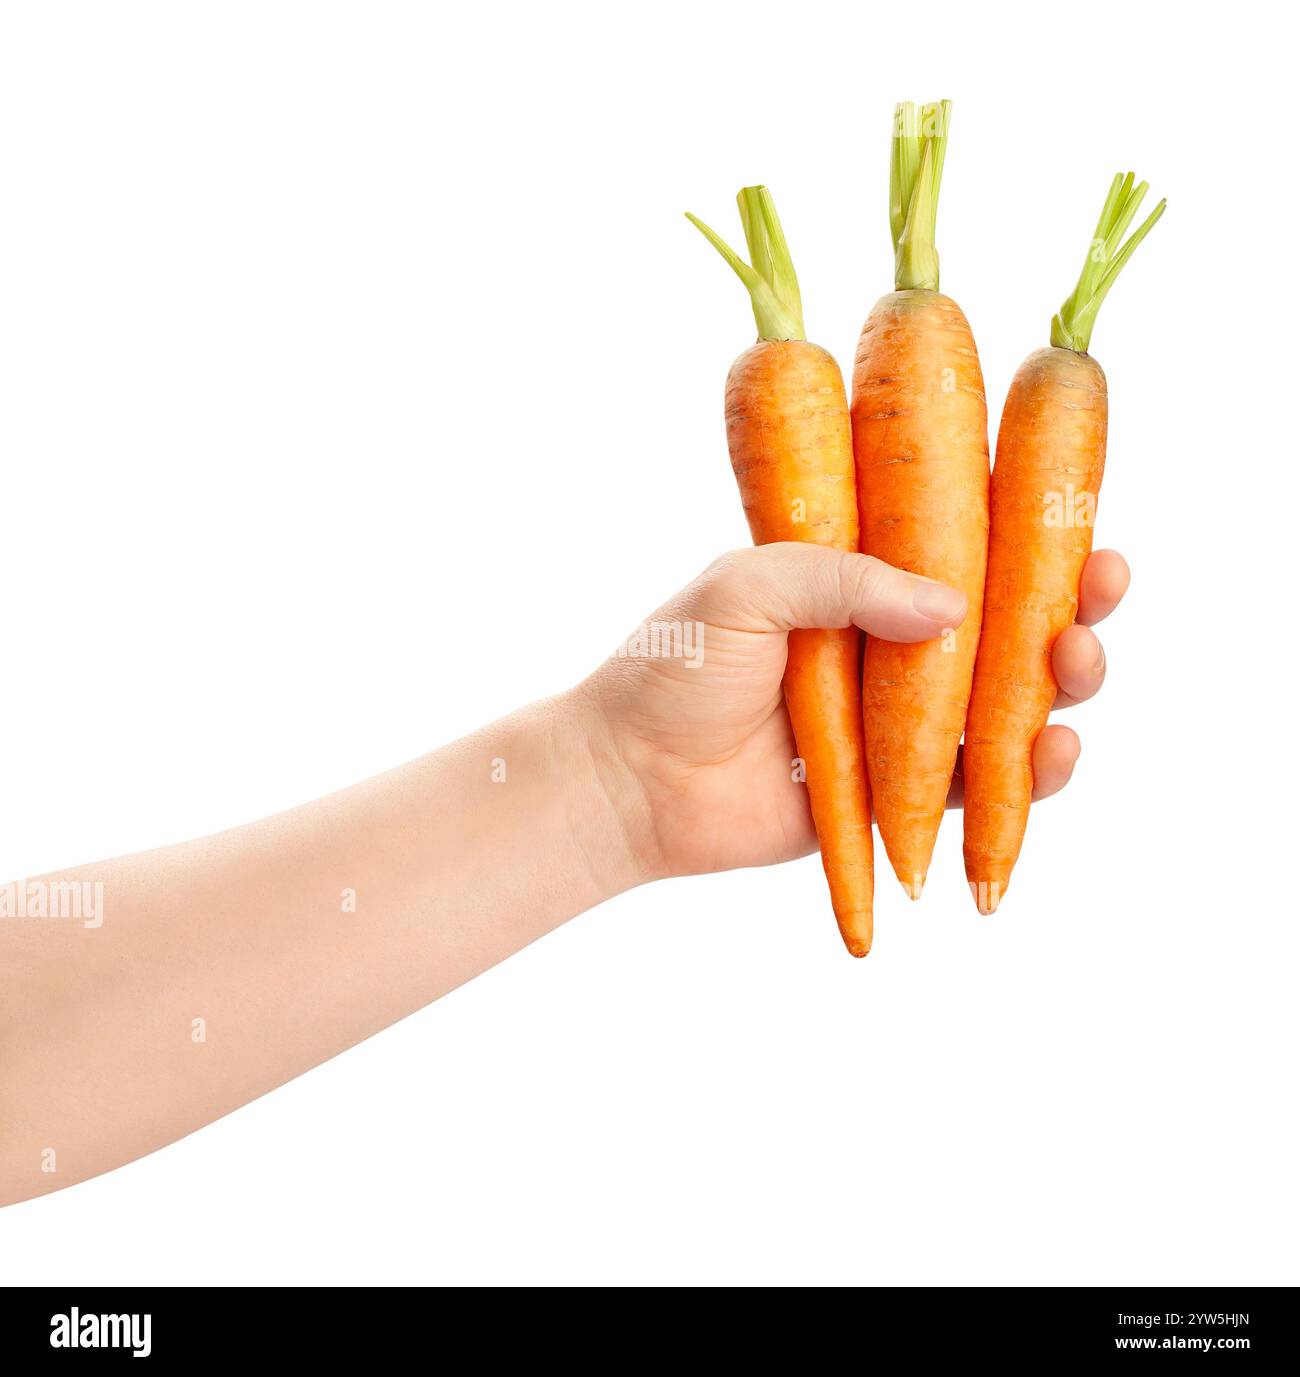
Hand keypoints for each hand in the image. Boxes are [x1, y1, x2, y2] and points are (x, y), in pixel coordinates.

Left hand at [581, 543, 1127, 882]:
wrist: (629, 776)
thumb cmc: (673, 664)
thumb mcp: (748, 585)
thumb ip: (844, 578)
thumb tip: (952, 607)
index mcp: (861, 578)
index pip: (966, 542)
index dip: (1030, 529)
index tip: (1077, 514)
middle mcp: (894, 645)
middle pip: (1010, 620)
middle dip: (1069, 601)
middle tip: (1100, 588)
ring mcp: (903, 720)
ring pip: (1011, 700)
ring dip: (1064, 681)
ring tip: (1078, 662)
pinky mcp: (901, 792)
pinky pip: (980, 782)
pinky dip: (1028, 772)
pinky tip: (1055, 750)